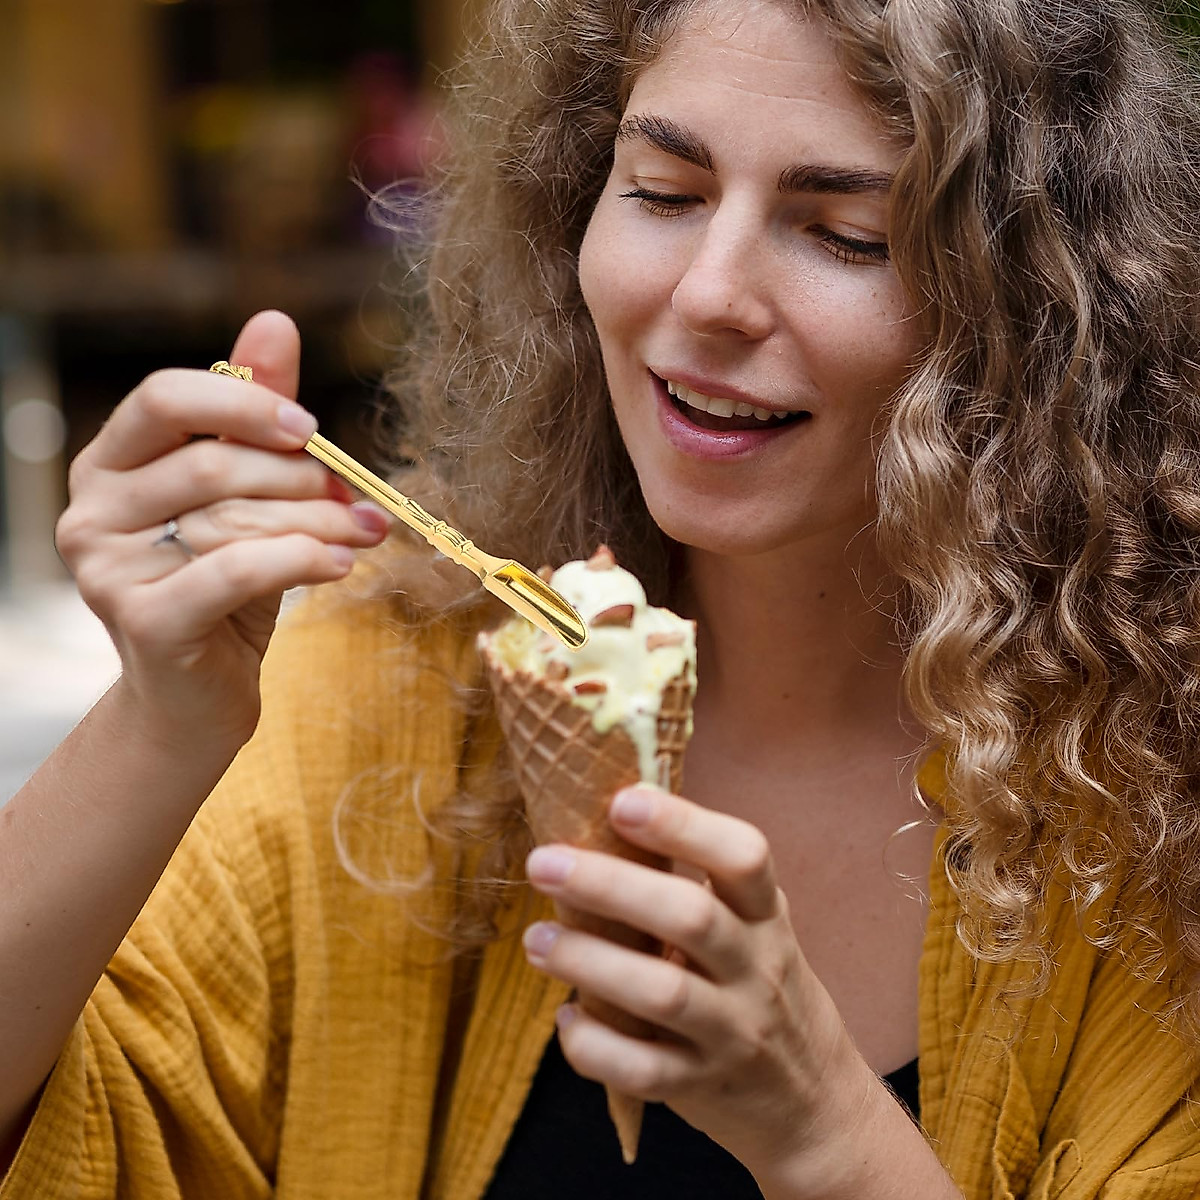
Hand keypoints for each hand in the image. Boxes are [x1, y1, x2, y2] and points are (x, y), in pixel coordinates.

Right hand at [55, 310, 388, 749]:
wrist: (197, 697)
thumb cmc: (226, 589)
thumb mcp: (244, 497)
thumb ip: (254, 415)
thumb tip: (274, 321)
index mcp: (109, 465)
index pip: (164, 397)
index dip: (246, 404)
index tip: (311, 430)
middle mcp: (90, 511)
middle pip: (212, 463)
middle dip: (300, 479)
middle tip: (355, 499)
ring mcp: (106, 568)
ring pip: (234, 518)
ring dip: (319, 522)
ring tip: (365, 533)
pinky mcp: (143, 620)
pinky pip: (238, 569)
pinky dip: (304, 560)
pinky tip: (343, 565)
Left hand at [522, 784, 875, 1188]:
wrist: (813, 1100)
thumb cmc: (758, 986)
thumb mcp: (752, 926)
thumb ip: (697, 882)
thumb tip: (604, 819)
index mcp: (765, 915)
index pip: (744, 856)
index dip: (685, 824)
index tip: (622, 800)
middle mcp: (757, 969)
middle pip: (691, 916)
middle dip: (610, 885)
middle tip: (543, 862)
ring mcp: (733, 1032)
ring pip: (663, 993)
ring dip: (589, 961)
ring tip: (535, 940)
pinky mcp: (701, 1087)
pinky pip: (642, 1070)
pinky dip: (594, 1045)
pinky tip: (567, 1017)